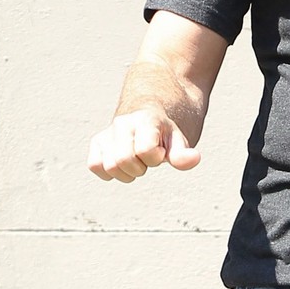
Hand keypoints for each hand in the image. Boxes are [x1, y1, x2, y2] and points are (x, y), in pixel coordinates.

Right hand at [87, 109, 201, 182]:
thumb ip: (183, 153)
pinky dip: (108, 172)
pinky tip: (121, 165)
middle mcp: (123, 123)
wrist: (148, 115)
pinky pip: (95, 165)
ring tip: (136, 161)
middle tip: (147, 160)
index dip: (155, 158)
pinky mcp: (98, 142)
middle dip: (139, 168)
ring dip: (126, 172)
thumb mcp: (178, 141)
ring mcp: (109, 132)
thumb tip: (194, 159)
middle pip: (123, 160)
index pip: (145, 150)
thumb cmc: (164, 132)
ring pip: (109, 166)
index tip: (161, 152)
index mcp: (146, 120)